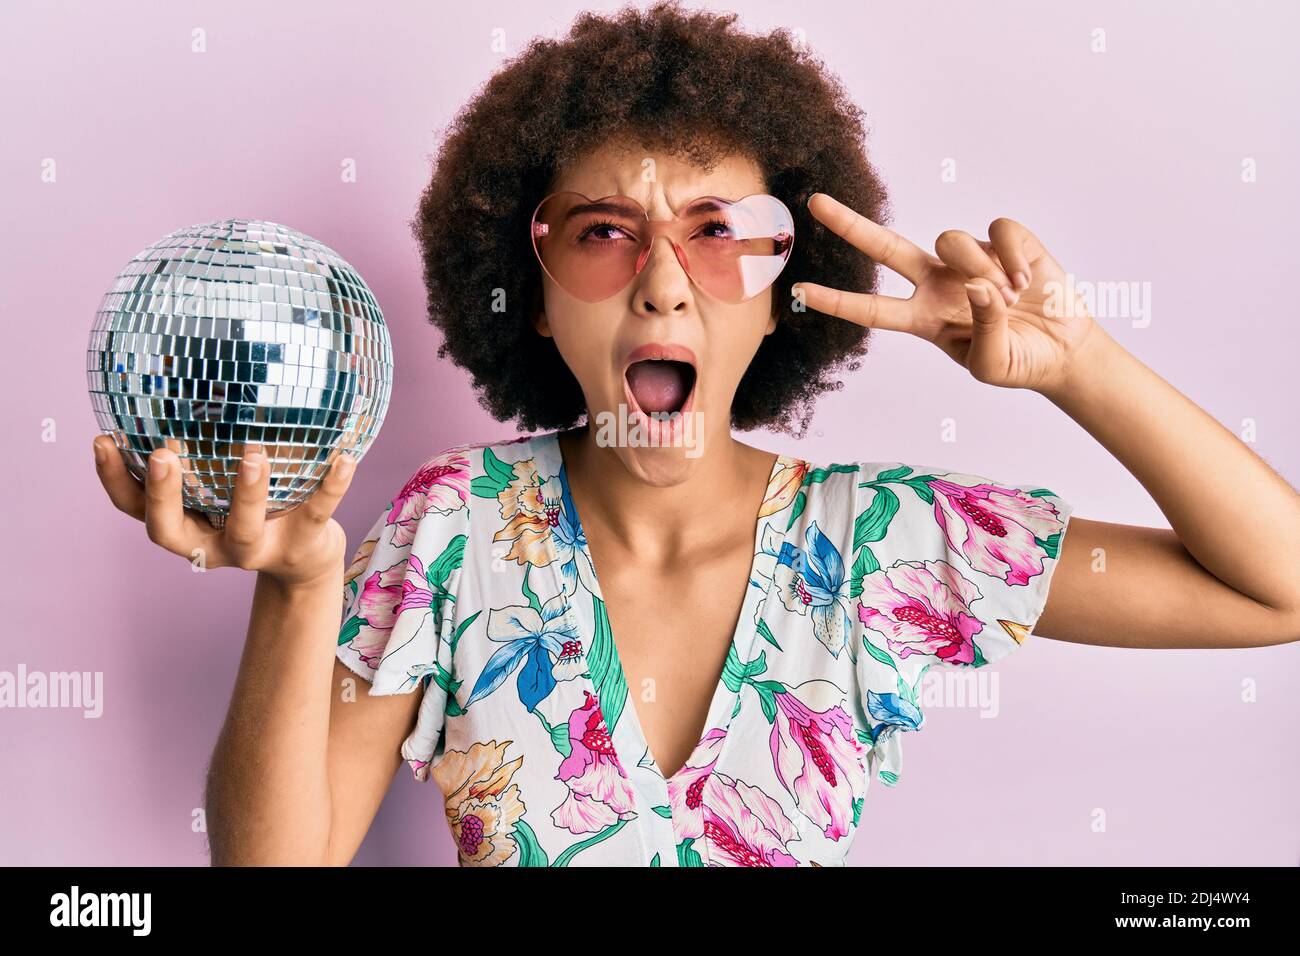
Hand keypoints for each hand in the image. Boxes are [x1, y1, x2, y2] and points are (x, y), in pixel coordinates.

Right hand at [93, 436, 356, 588]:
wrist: (304, 557)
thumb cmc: (255, 504)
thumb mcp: (221, 476)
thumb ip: (204, 439)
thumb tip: (187, 361)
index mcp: (185, 522)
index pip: (134, 506)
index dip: (114, 478)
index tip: (102, 438)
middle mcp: (211, 542)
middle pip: (168, 530)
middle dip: (163, 494)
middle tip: (164, 453)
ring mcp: (257, 548)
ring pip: (242, 528)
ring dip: (246, 492)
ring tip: (254, 453)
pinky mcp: (302, 542)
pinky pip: (317, 513)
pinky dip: (332, 486)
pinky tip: (345, 458)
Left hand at [793, 193, 1103, 394]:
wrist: (1062, 350)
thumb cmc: (1018, 362)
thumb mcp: (992, 364)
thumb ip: (982, 330)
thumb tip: (978, 286)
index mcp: (923, 318)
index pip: (870, 309)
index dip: (836, 301)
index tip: (800, 292)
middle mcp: (937, 283)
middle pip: (884, 248)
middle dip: (850, 225)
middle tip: (815, 204)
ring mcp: (968, 259)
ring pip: (950, 238)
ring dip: (980, 267)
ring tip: (1009, 295)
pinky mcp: (1004, 241)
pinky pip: (997, 229)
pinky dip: (1011, 254)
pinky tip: (1024, 279)